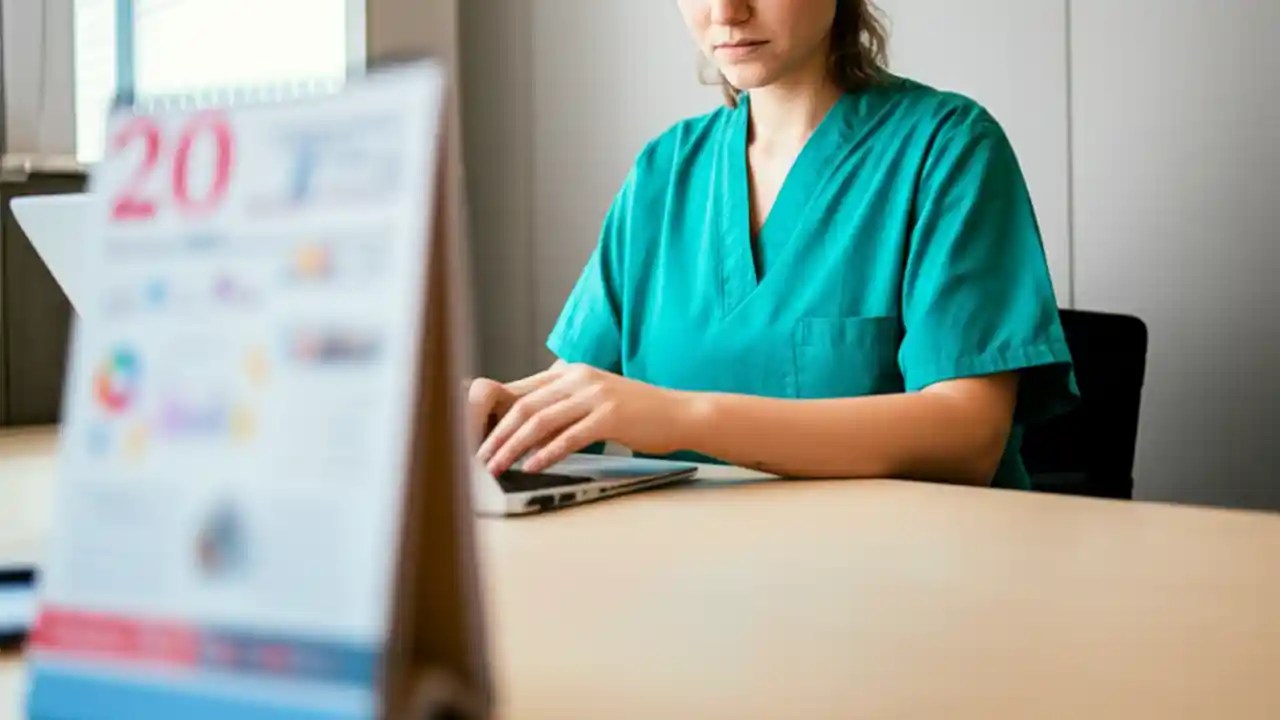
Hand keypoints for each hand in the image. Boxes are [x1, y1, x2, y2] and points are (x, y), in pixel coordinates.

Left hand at [476, 363, 688, 475]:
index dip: (496, 417)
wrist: (680, 413)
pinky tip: (533, 467)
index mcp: (571, 372)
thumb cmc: (637, 412)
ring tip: (499, 467)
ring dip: (515, 448)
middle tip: (481, 459)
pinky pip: (569, 437)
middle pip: (525, 407)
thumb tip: (527, 432)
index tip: (480, 440)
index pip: (522, 392)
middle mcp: (579, 378)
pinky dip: (547, 454)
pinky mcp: (610, 416)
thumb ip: (563, 407)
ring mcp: (595, 395)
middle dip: (498, 436)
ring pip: (541, 422)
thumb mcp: (594, 399)